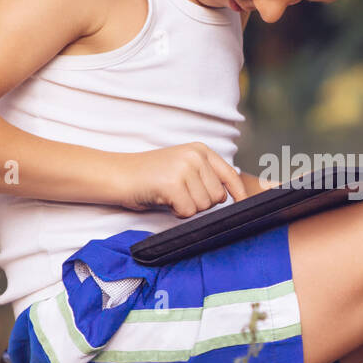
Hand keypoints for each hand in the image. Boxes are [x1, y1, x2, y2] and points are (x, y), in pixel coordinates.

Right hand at [117, 142, 249, 217]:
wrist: (117, 174)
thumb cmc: (148, 176)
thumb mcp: (181, 167)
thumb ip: (204, 176)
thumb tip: (229, 197)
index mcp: (200, 150)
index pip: (230, 175)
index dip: (239, 194)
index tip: (244, 206)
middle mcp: (195, 156)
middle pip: (217, 197)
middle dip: (200, 203)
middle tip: (179, 195)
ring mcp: (185, 168)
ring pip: (203, 206)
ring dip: (187, 208)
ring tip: (169, 195)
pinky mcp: (173, 183)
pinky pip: (188, 211)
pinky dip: (176, 212)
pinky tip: (164, 200)